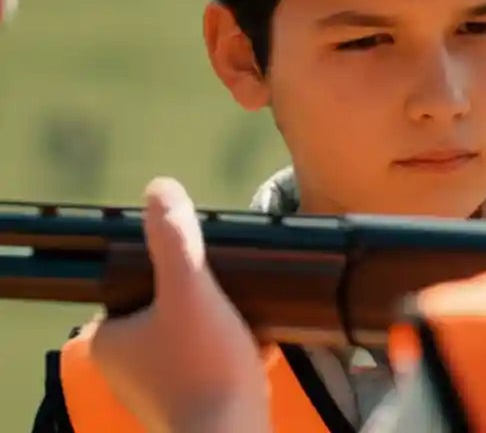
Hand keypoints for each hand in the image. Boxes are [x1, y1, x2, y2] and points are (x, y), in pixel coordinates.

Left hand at [87, 177, 271, 432]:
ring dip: (230, 324)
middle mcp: (127, 369)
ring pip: (198, 338)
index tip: (209, 271)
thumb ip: (175, 240)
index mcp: (110, 339)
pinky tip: (265, 343)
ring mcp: (160, 391)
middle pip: (173, 311)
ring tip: (255, 315)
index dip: (177, 273)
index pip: (139, 286)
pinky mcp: (193, 407)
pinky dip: (240, 352)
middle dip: (212, 300)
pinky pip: (216, 365)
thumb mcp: (192, 290)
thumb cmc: (205, 366)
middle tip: (238, 293)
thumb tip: (160, 188)